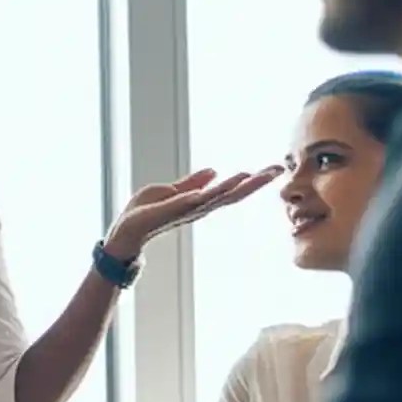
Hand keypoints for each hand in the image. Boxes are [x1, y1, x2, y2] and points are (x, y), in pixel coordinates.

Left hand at [102, 165, 283, 259]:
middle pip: (232, 194)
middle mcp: (198, 208)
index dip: (250, 181)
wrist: (123, 232)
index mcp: (198, 202)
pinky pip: (196, 199)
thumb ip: (190, 183)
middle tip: (277, 171)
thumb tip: (213, 171)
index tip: (272, 170)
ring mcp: (188, 210)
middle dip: (255, 183)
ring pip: (219, 196)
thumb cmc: (142, 213)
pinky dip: (212, 191)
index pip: (229, 190)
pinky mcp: (173, 210)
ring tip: (259, 174)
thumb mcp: (168, 190)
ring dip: (240, 186)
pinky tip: (227, 182)